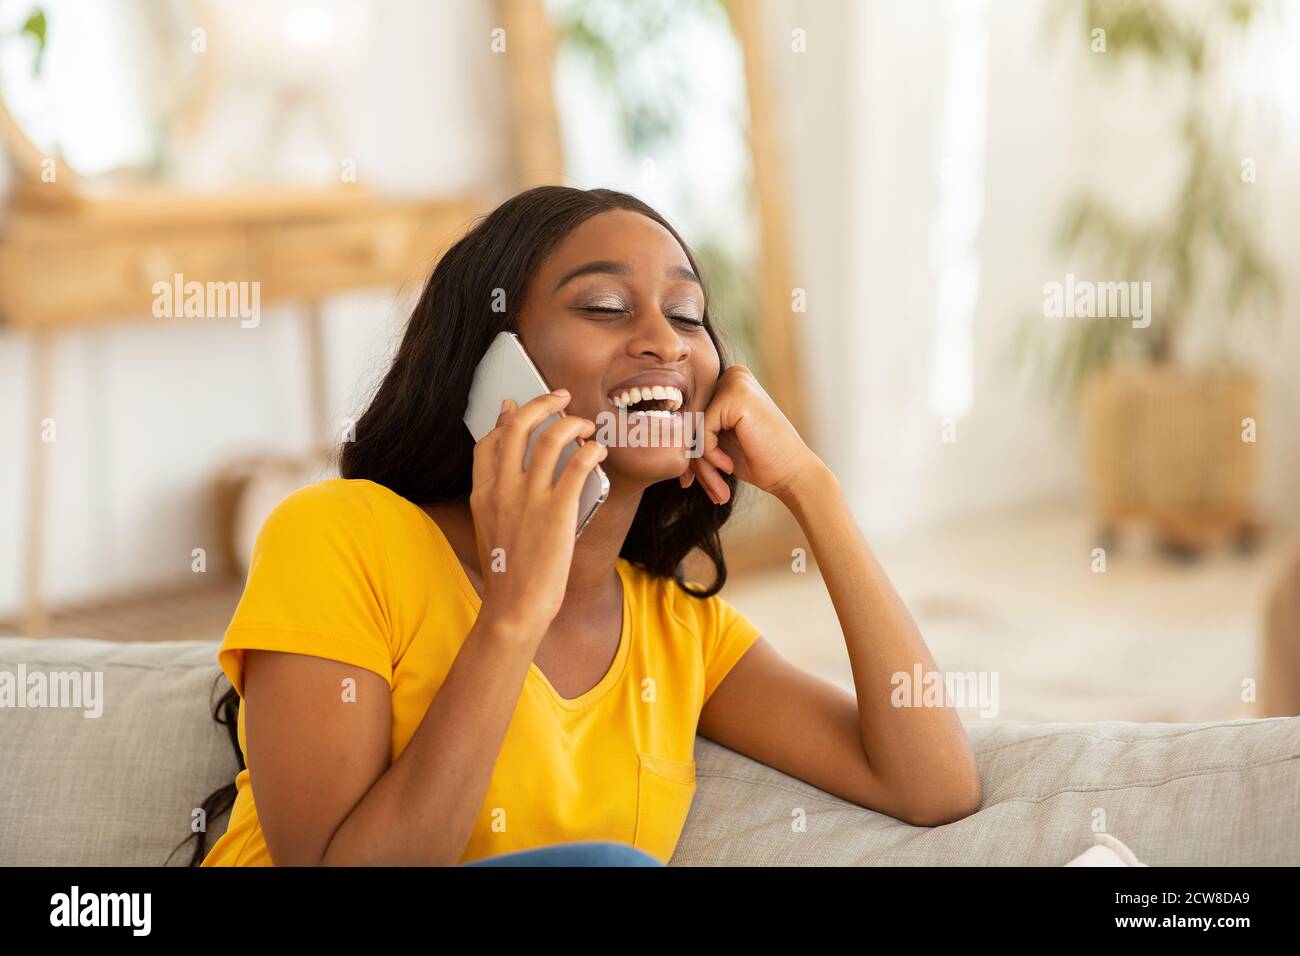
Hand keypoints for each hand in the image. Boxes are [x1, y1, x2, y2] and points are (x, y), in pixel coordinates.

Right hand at [468, 390, 606, 641]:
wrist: (515, 607)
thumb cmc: (510, 573)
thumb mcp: (491, 530)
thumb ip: (500, 498)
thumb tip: (516, 471)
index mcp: (482, 494)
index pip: (489, 441)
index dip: (506, 418)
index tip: (518, 407)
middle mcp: (502, 489)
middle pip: (518, 426)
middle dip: (542, 403)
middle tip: (561, 398)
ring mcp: (529, 498)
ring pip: (551, 438)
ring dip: (573, 423)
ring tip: (586, 426)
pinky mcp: (557, 511)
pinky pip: (577, 464)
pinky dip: (591, 450)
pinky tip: (598, 452)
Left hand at [679, 365, 823, 504]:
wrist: (792, 474)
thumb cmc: (758, 460)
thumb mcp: (718, 442)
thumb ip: (693, 430)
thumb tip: (651, 430)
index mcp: (728, 381)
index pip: (692, 414)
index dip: (689, 450)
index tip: (691, 481)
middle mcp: (732, 374)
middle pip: (690, 419)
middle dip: (694, 459)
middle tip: (709, 488)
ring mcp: (735, 381)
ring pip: (693, 426)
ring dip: (701, 463)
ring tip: (718, 486)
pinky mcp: (736, 395)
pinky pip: (702, 429)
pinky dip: (709, 454)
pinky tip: (728, 466)